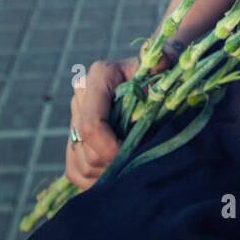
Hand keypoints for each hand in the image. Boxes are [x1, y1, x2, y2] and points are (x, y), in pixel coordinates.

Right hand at [65, 41, 184, 190]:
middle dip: (114, 163)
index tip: (134, 154)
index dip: (111, 149)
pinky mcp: (73, 140)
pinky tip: (117, 172)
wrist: (154, 82)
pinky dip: (96, 181)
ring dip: (107, 173)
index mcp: (99, 77)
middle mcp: (81, 97)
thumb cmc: (162, 76)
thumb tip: (160, 61)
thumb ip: (166, 59)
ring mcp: (73, 119)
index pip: (91, 125)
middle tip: (140, 158)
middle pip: (87, 150)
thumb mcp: (166, 66)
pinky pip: (75, 172)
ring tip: (131, 162)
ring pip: (81, 166)